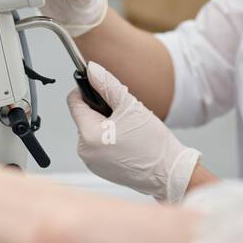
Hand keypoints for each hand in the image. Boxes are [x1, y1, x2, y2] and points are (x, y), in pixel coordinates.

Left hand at [66, 62, 200, 203]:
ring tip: (129, 130)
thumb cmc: (153, 143)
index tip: (103, 90)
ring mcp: (92, 162)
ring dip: (106, 125)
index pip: (74, 102)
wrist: (169, 173)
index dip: (87, 91)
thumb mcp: (130, 106)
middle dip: (101, 110)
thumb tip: (92, 70)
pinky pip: (99, 145)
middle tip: (124, 115)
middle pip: (84, 116)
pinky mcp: (100, 169)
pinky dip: (109, 139)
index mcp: (88, 135)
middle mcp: (85, 151)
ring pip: (92, 130)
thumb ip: (108, 84)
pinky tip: (128, 142)